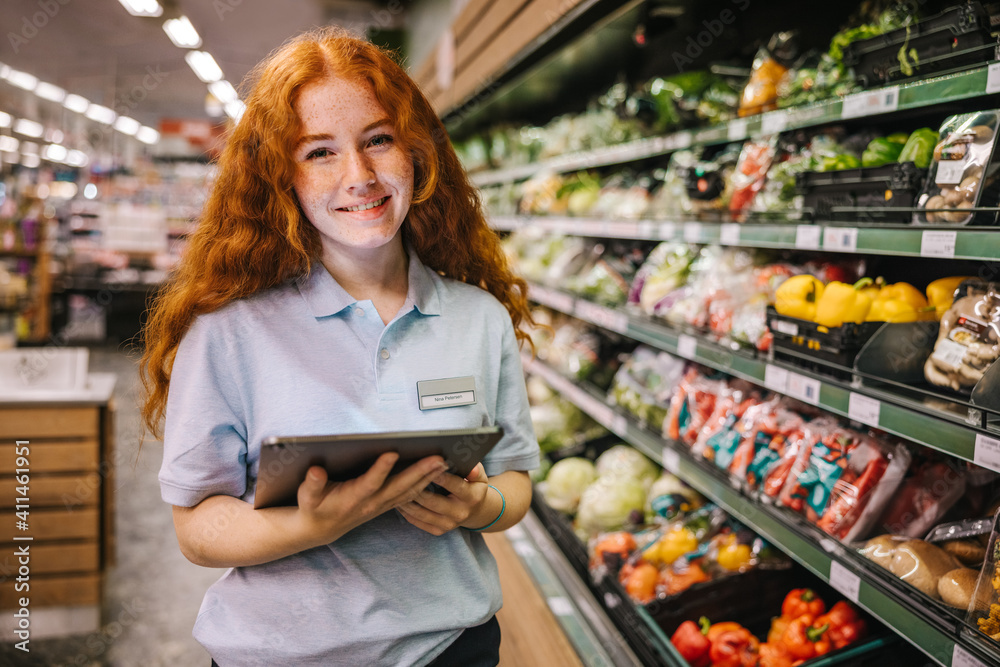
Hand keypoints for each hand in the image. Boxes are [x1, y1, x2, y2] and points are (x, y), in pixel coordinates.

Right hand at [293, 452, 447, 547]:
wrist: (322, 528)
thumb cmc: (314, 508)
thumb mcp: (307, 497)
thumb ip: (312, 484)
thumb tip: (316, 471)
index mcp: (353, 498)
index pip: (370, 483)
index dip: (380, 469)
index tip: (392, 452)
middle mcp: (372, 502)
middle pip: (400, 487)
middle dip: (420, 472)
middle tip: (438, 458)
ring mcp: (382, 504)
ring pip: (410, 491)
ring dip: (428, 478)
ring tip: (445, 462)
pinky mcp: (387, 503)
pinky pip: (410, 495)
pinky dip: (425, 484)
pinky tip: (437, 473)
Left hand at [396, 463, 491, 535]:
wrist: (476, 512)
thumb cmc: (473, 487)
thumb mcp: (480, 477)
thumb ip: (475, 470)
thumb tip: (472, 467)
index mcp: (472, 497)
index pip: (455, 486)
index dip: (441, 477)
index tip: (428, 466)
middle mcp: (460, 513)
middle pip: (433, 501)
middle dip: (417, 488)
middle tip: (403, 475)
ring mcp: (448, 524)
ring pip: (421, 512)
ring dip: (406, 500)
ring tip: (395, 487)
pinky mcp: (438, 531)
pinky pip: (417, 521)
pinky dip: (406, 511)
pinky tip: (397, 499)